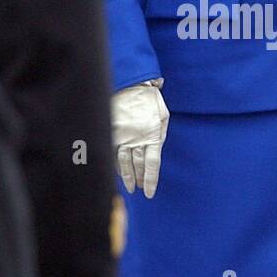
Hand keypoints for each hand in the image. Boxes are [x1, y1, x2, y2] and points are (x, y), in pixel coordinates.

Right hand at [110, 79, 168, 197]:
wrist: (131, 83)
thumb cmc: (150, 99)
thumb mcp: (163, 115)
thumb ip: (161, 133)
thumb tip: (157, 148)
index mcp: (153, 135)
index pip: (152, 164)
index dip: (151, 180)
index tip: (149, 193)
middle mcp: (137, 139)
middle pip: (138, 166)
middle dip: (139, 180)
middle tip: (139, 189)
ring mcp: (123, 136)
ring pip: (124, 162)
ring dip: (127, 176)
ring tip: (130, 187)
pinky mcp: (112, 131)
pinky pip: (113, 152)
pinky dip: (116, 164)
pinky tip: (118, 172)